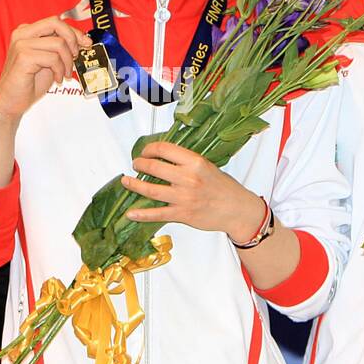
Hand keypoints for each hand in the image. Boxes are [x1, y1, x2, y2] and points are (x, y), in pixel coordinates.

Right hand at [0, 16, 91, 121]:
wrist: (11, 102)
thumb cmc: (29, 83)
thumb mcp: (50, 61)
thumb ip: (61, 48)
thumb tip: (82, 40)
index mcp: (27, 31)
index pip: (56, 22)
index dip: (74, 32)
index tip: (86, 43)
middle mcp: (22, 34)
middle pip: (56, 24)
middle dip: (72, 39)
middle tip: (75, 57)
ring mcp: (21, 44)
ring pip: (58, 43)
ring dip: (67, 61)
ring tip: (64, 74)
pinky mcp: (23, 57)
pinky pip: (53, 58)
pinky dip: (60, 70)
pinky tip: (57, 79)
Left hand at [121, 141, 264, 241]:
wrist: (237, 210)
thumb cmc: (225, 188)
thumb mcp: (208, 166)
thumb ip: (187, 162)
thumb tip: (164, 157)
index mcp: (195, 162)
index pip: (165, 149)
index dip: (149, 149)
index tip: (145, 151)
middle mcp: (188, 178)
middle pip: (154, 167)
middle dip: (139, 164)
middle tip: (135, 164)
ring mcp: (183, 197)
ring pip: (150, 190)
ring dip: (134, 185)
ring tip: (126, 181)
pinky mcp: (182, 214)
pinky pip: (157, 214)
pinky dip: (141, 214)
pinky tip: (131, 213)